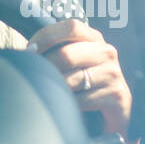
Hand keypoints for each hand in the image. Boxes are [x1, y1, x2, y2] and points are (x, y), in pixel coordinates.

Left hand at [27, 19, 137, 143]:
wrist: (112, 116)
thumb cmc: (85, 87)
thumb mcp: (73, 64)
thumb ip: (57, 52)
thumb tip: (28, 52)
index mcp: (94, 39)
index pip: (71, 27)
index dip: (46, 37)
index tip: (30, 51)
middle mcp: (106, 52)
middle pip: (67, 55)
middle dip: (47, 68)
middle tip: (38, 78)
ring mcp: (113, 73)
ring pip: (72, 80)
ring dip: (58, 89)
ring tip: (55, 94)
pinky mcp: (116, 94)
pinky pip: (81, 100)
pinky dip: (71, 106)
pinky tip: (71, 107)